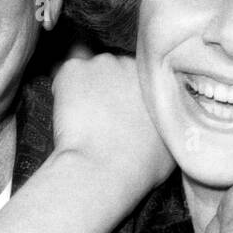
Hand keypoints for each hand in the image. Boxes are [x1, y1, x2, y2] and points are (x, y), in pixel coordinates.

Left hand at [52, 50, 173, 193]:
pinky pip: (64, 76)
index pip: (137, 76)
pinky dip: (62, 91)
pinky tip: (68, 116)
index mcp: (155, 78)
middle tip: (101, 117)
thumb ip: (164, 118)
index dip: (126, 94)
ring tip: (83, 119)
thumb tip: (158, 118)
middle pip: (113, 70)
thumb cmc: (139, 163)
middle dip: (106, 89)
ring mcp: (100, 63)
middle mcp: (130, 63)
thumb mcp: (169, 139)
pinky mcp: (73, 69)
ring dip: (84, 89)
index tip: (120, 111)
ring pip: (88, 72)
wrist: (104, 169)